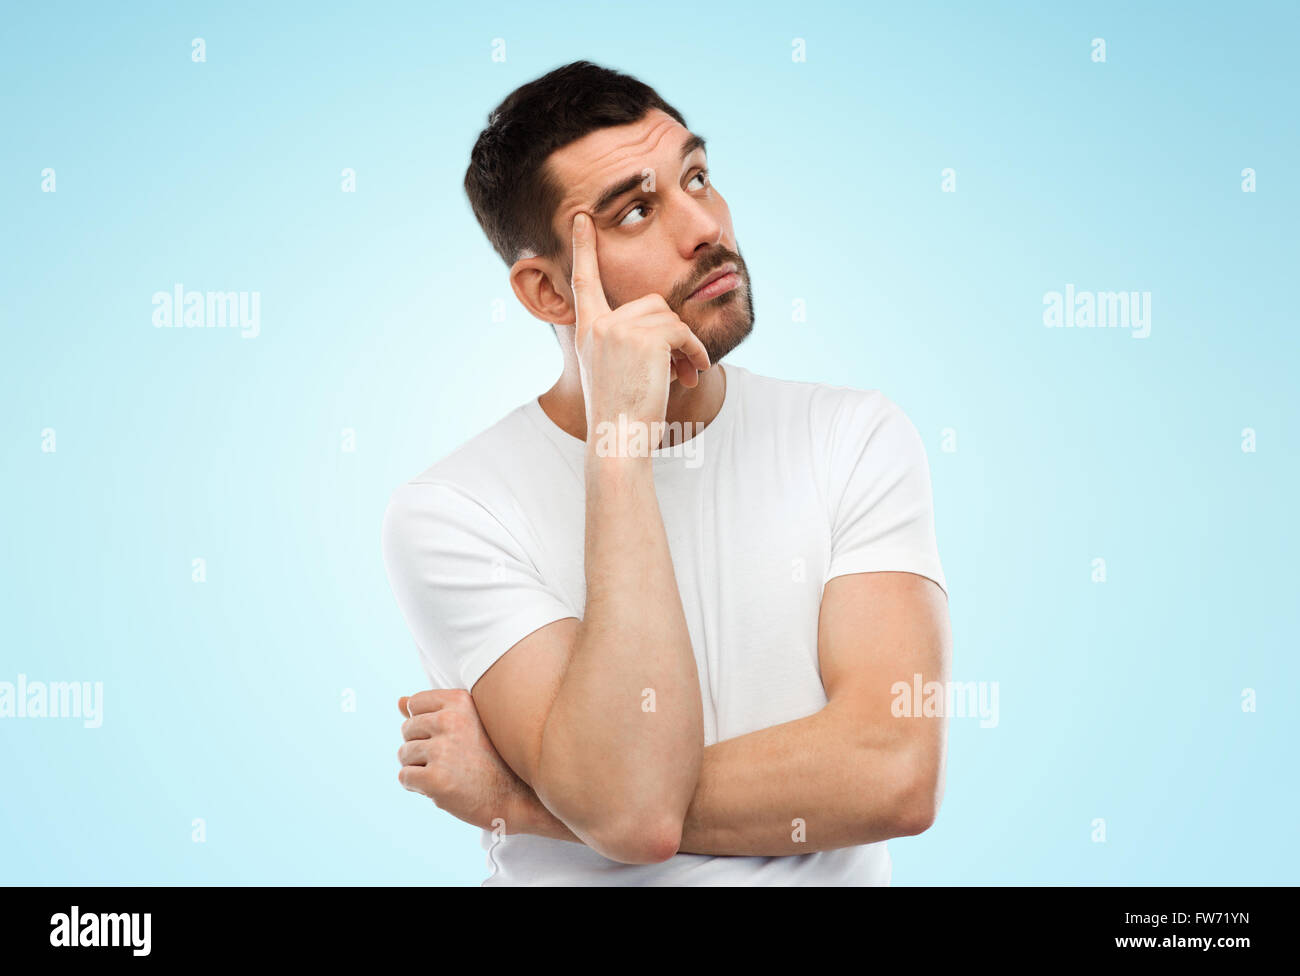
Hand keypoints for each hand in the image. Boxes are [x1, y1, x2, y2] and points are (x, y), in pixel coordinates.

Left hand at [396, 689, 532, 833]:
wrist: (517, 797)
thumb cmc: (491, 759)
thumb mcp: (469, 724)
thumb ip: (432, 711)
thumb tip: (399, 701)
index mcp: (460, 701)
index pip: (415, 704)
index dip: (426, 724)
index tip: (449, 737)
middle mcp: (450, 721)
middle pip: (406, 729)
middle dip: (421, 746)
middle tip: (452, 760)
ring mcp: (443, 751)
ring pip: (403, 754)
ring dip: (420, 767)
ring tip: (449, 773)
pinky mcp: (435, 780)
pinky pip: (405, 778)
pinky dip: (418, 787)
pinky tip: (443, 788)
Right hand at [570, 211, 710, 437]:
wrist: (619, 439)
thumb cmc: (622, 414)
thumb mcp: (617, 371)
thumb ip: (630, 340)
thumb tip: (670, 325)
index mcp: (587, 331)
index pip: (584, 282)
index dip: (583, 248)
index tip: (581, 218)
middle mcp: (598, 325)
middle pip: (651, 303)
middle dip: (672, 333)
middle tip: (683, 366)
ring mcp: (619, 328)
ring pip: (670, 317)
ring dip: (686, 346)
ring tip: (687, 374)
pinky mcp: (644, 337)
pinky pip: (682, 332)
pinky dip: (694, 352)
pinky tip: (692, 373)